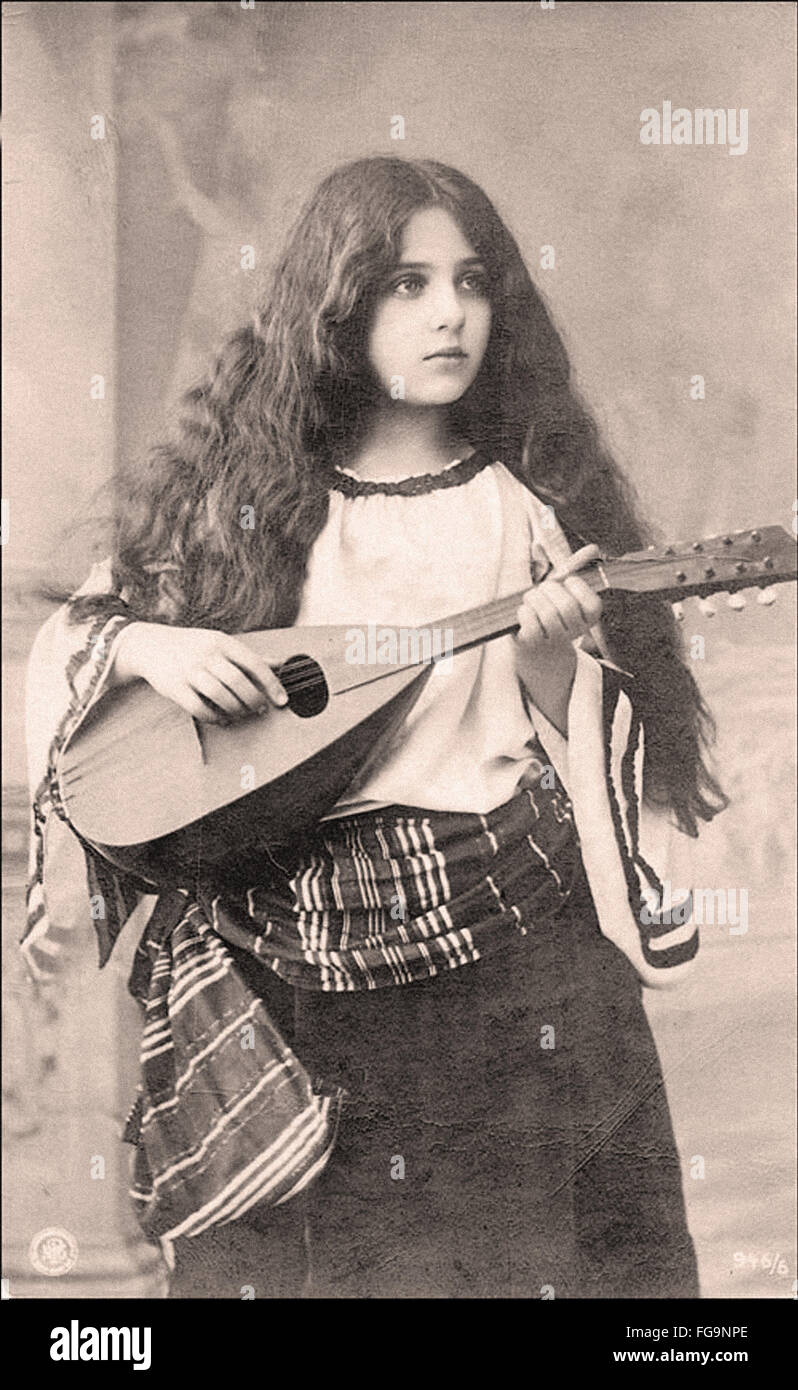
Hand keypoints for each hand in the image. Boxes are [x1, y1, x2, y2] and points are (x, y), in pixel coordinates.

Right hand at [112, 623, 287, 723]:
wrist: (149, 645)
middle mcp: (206, 654)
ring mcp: (189, 670)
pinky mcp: (174, 687)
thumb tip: (281, 662)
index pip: (253, 663)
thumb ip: (248, 656)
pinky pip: (199, 708)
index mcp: (221, 642)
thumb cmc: (192, 646)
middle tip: (259, 709)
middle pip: (238, 681)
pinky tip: (222, 719)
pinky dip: (215, 717)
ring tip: (241, 713)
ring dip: (236, 710)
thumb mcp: (220, 643)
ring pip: (220, 695)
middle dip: (254, 699)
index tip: (282, 699)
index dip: (271, 683)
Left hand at [516, 545, 602, 733]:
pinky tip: (524, 612)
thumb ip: (578, 567)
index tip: (566, 583)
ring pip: (547, 613)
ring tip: (531, 598)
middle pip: (566, 607)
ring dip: (534, 598)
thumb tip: (593, 547)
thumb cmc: (552, 611)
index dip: (576, 587)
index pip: (591, 603)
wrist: (537, 648)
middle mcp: (575, 633)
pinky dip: (523, 611)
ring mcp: (553, 641)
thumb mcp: (566, 590)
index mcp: (589, 620)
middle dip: (550, 590)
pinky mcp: (531, 644)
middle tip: (543, 589)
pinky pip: (528, 621)